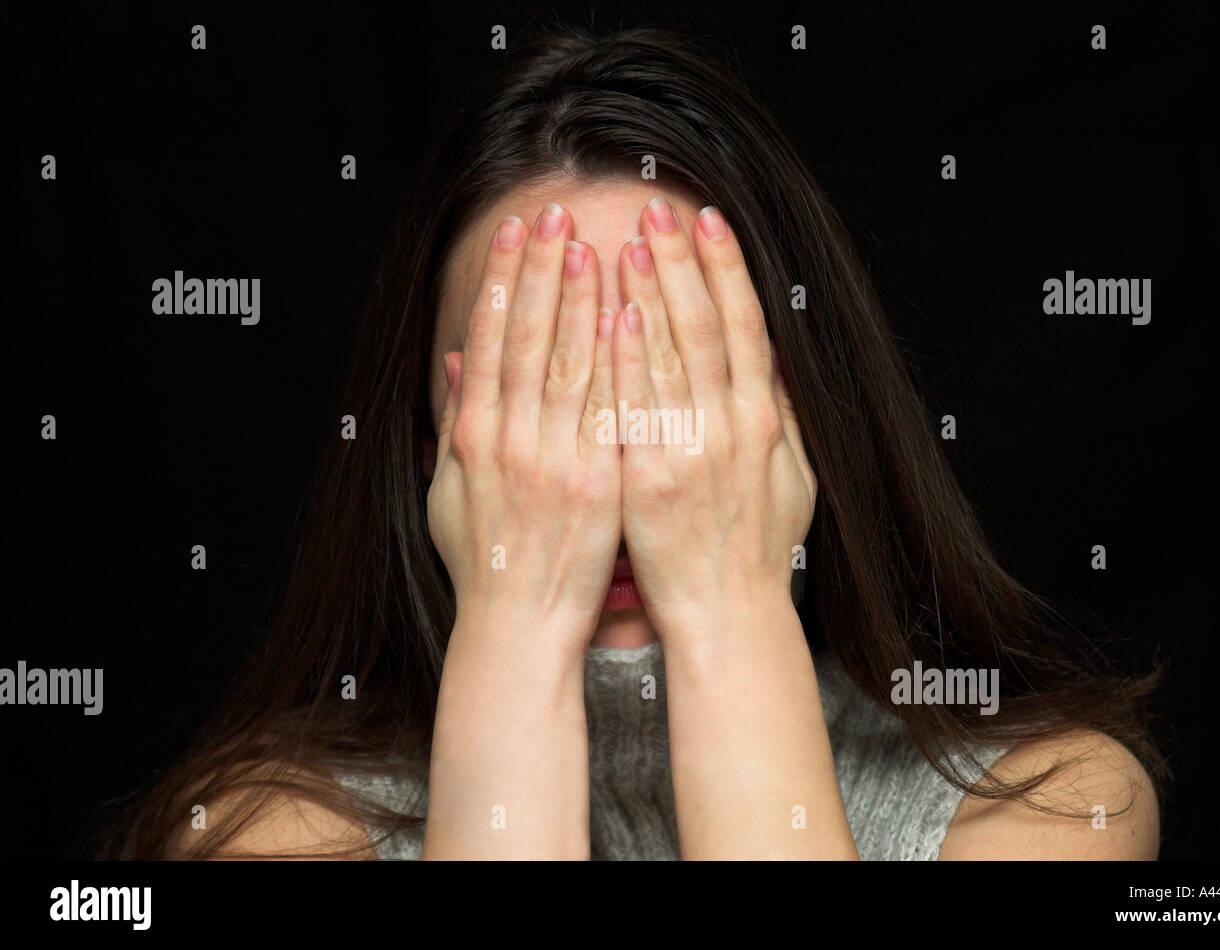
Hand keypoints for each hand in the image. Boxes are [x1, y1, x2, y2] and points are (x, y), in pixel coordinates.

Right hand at [427, 204, 620, 656]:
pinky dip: (617, 361)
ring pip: (569, 364)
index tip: (515, 233)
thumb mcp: (451, 489)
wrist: (520, 624)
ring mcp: (557, 460)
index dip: (501, 281)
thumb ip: (458, 423)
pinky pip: (611, 409)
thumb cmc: (484, 558)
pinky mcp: (600, 483)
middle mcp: (511, 440)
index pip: (491, 340)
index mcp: (475, 435)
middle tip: (555, 214)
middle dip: (542, 271)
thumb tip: (458, 365)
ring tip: (593, 242)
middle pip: (528, 338)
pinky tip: (627, 315)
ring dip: (580, 300)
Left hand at [612, 198, 816, 643]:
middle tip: (659, 209)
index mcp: (765, 422)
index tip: (709, 222)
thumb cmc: (757, 548)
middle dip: (681, 263)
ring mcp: (690, 453)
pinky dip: (625, 358)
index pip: (747, 327)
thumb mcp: (793, 478)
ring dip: (648, 294)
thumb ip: (781, 415)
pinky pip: (634, 407)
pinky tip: (609, 314)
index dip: (728, 270)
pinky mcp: (651, 480)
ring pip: (669, 357)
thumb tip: (772, 362)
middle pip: (706, 328)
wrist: (728, 614)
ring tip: (626, 241)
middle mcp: (732, 429)